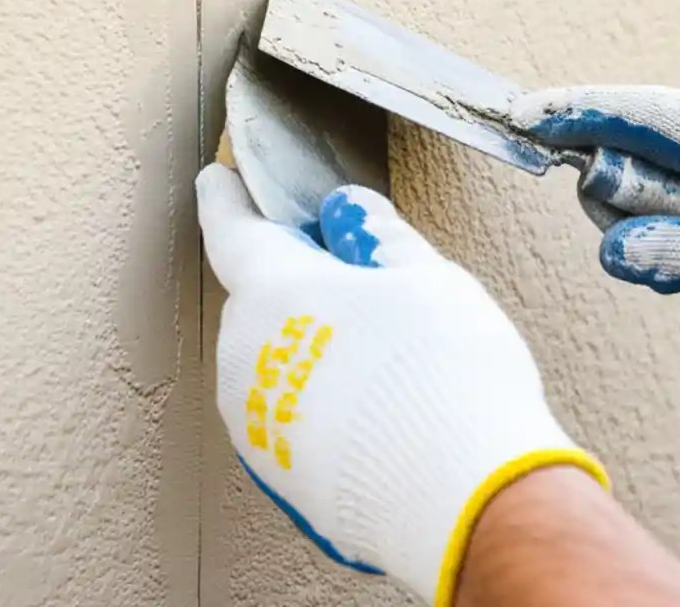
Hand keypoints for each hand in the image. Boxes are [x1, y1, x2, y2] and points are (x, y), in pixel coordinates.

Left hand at [196, 164, 607, 604]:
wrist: (462, 498)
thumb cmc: (448, 377)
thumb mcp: (426, 277)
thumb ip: (378, 237)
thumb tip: (350, 216)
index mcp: (273, 291)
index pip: (232, 229)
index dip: (226, 198)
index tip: (217, 180)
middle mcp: (245, 357)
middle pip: (259, 300)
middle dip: (295, 283)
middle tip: (353, 277)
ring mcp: (256, 424)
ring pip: (272, 362)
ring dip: (308, 348)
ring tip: (382, 357)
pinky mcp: (279, 477)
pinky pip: (290, 419)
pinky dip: (320, 405)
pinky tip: (376, 411)